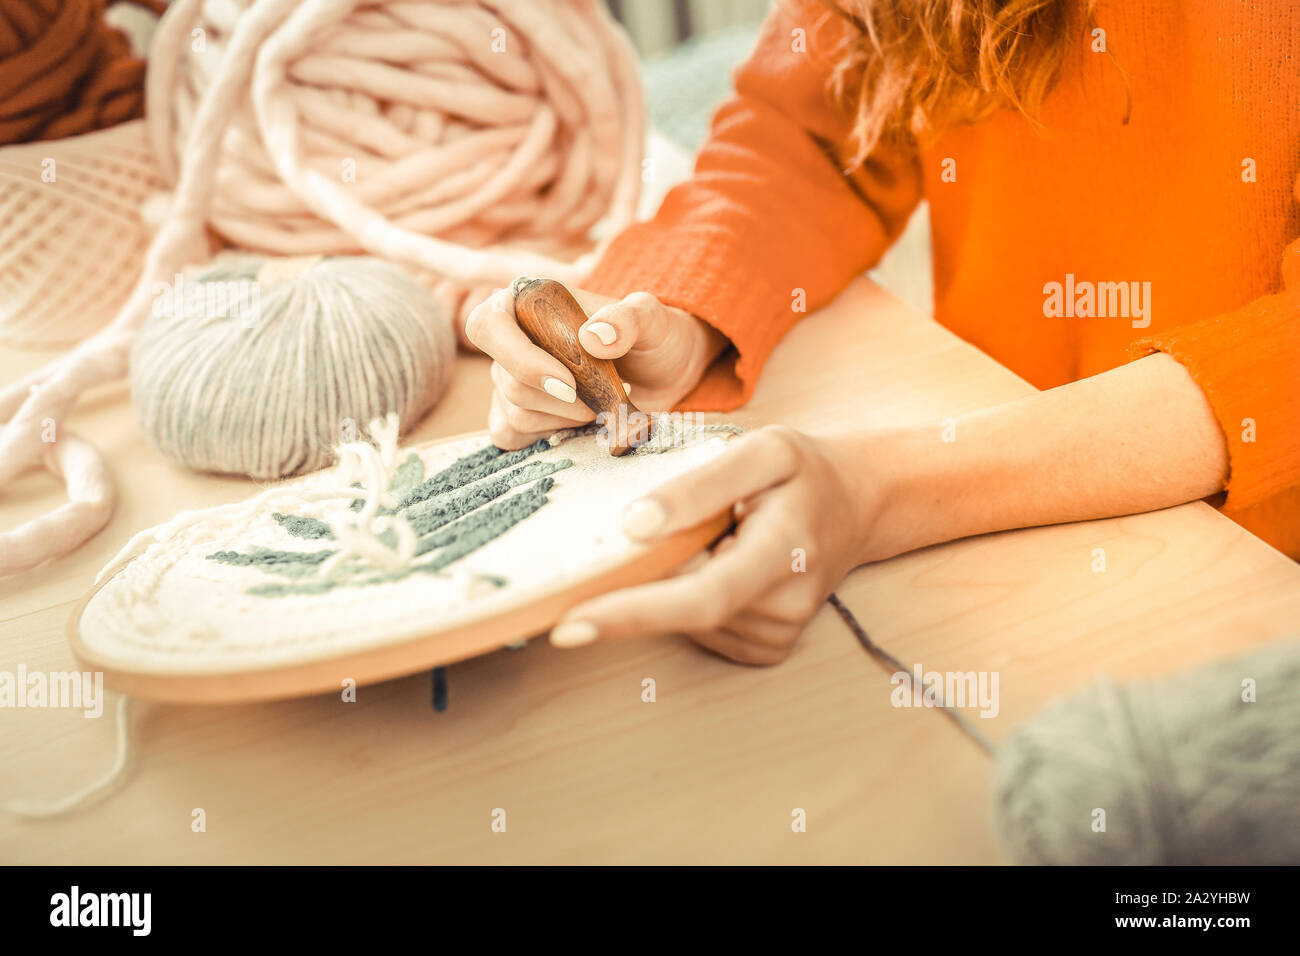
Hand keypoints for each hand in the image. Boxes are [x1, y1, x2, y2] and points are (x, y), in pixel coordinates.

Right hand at [463, 284, 726, 449]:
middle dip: (563, 401)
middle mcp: (511, 340)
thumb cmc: (653, 337)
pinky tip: (580, 424)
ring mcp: (509, 379)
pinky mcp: (516, 413)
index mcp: (529, 302)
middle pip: (508, 382)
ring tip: (599, 405)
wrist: (664, 372)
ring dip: (566, 419)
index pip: (488, 325)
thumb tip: (592, 337)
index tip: (569, 383)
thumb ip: (629, 319)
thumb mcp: (653, 320)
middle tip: (603, 397)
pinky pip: (510, 435)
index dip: (520, 359)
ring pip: (514, 414)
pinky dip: (549, 436)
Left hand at [547, 426, 882, 663]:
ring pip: (687, 620)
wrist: (860, 504)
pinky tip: (718, 563)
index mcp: (786, 550)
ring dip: (673, 583)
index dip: (633, 613)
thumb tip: (632, 525)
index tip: (569, 625)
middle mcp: (785, 606)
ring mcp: (779, 633)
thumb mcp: (761, 450)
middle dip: (633, 593)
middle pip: (683, 612)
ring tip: (712, 538)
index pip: (700, 597)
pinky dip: (689, 598)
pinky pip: (702, 629)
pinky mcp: (769, 646)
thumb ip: (699, 485)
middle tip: (592, 571)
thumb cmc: (804, 471)